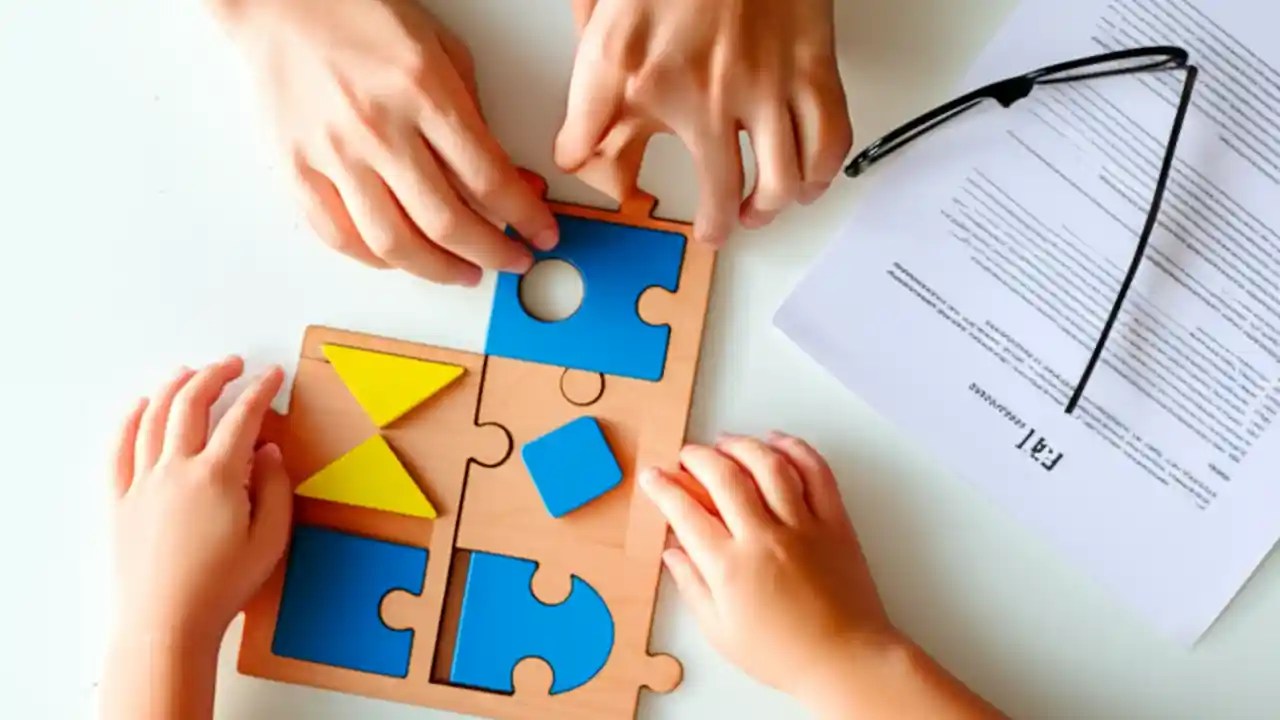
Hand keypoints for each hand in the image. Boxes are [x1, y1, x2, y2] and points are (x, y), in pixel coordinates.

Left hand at [110, 357, 290, 649]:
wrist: (166, 624)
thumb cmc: (222, 588)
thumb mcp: (270, 539)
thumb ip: (274, 488)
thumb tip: (267, 452)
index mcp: (217, 477)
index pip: (242, 417)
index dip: (260, 390)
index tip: (272, 376)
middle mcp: (175, 470)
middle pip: (192, 403)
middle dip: (215, 375)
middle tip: (232, 365)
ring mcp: (143, 483)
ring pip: (154, 417)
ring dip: (174, 387)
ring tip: (189, 373)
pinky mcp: (120, 502)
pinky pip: (119, 449)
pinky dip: (129, 421)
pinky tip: (139, 406)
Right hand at [214, 0, 557, 283]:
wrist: (277, 1)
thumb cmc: (360, 16)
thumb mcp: (440, 50)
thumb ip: (475, 117)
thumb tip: (512, 179)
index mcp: (423, 93)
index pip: (489, 179)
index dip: (525, 217)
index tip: (542, 233)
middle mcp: (379, 130)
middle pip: (448, 222)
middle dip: (494, 253)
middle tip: (512, 260)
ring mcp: (334, 155)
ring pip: (395, 244)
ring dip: (440, 271)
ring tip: (465, 272)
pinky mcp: (297, 171)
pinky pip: (340, 237)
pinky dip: (377, 259)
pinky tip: (403, 259)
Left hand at [557, 0, 852, 245]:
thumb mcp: (605, 18)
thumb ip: (587, 90)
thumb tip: (575, 141)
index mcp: (645, 78)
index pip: (602, 154)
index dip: (605, 182)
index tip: (613, 191)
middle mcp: (710, 94)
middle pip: (721, 194)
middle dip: (716, 224)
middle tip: (713, 229)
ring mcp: (767, 86)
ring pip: (782, 180)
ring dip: (769, 208)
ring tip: (758, 211)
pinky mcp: (811, 68)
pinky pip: (826, 140)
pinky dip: (818, 171)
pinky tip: (806, 176)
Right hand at [639, 432, 893, 697]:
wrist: (845, 661)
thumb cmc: (783, 655)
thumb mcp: (721, 632)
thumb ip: (692, 586)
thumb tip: (672, 552)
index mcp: (730, 567)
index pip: (685, 512)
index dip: (663, 488)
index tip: (653, 477)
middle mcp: (764, 538)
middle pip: (723, 476)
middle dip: (697, 457)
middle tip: (686, 456)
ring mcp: (802, 526)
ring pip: (768, 465)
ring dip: (741, 445)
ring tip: (725, 442)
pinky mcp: (835, 522)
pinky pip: (816, 472)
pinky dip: (796, 449)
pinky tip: (777, 442)